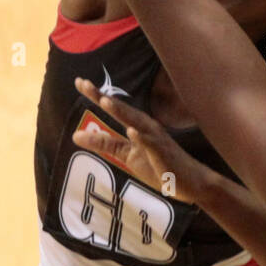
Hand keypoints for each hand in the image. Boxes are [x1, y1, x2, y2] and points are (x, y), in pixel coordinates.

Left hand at [73, 79, 203, 203]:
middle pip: (122, 109)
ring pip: (136, 122)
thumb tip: (75, 135)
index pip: (114, 109)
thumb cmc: (160, 167)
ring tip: (105, 101)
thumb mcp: (127, 156)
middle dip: (104, 97)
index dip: (96, 95)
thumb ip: (104, 144)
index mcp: (137, 126)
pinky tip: (132, 130)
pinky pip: (152, 144)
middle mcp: (146, 127)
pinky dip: (142, 136)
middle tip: (83, 83)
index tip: (79, 82)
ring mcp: (156, 139)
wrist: (190, 183)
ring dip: (122, 111)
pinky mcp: (164, 153)